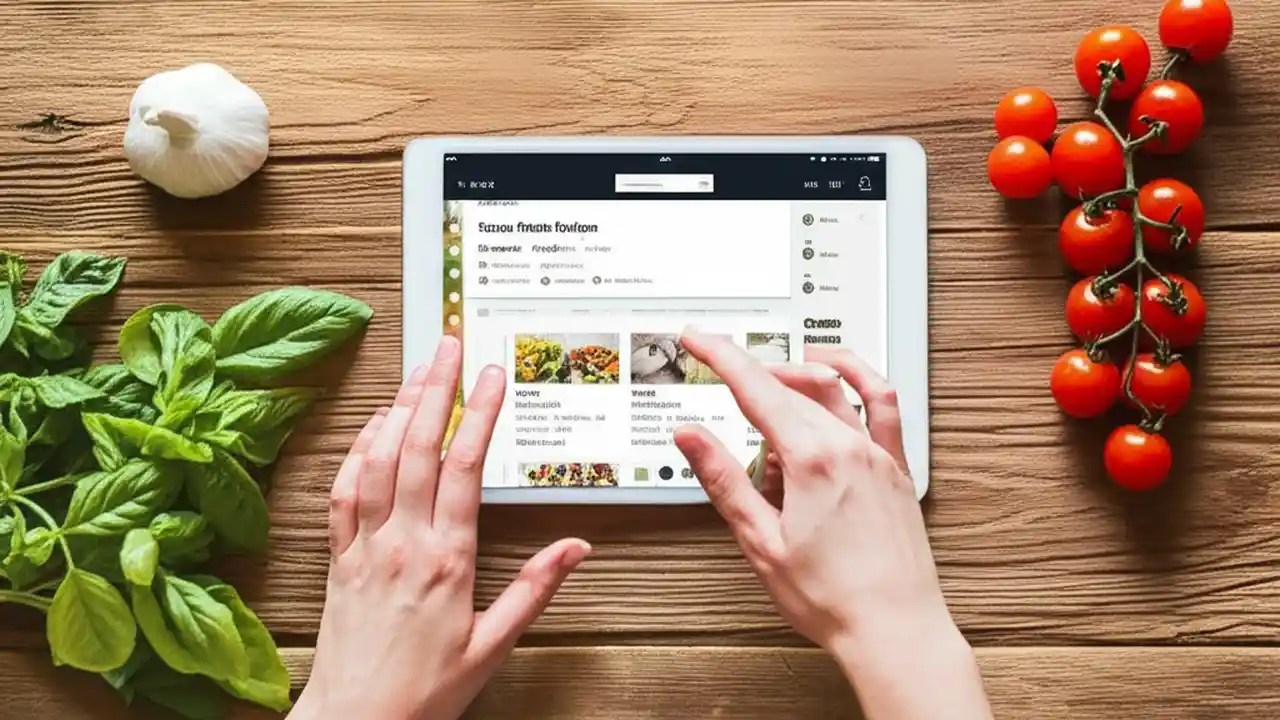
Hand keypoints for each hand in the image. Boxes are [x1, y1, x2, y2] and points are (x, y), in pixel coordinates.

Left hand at [292, 337, 589, 719]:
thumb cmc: (423, 692)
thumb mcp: (494, 646)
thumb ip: (535, 591)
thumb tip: (575, 547)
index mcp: (447, 559)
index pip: (465, 467)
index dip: (479, 413)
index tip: (492, 375)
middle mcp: (403, 542)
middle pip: (417, 446)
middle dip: (436, 388)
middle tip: (449, 344)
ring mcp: (366, 545)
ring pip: (378, 459)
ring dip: (397, 407)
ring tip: (417, 370)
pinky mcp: (338, 558)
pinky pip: (344, 491)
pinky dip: (356, 450)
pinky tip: (371, 428)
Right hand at [674, 332, 990, 718]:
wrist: (895, 631)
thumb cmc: (833, 599)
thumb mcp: (761, 541)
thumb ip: (724, 479)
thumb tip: (690, 435)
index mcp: (811, 460)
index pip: (755, 387)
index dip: (720, 355)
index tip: (698, 338)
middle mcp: (849, 446)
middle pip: (789, 388)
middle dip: (750, 379)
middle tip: (720, 386)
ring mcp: (878, 454)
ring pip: (832, 388)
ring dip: (795, 376)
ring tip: (768, 393)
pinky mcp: (896, 468)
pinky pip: (883, 403)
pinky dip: (859, 378)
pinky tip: (841, 375)